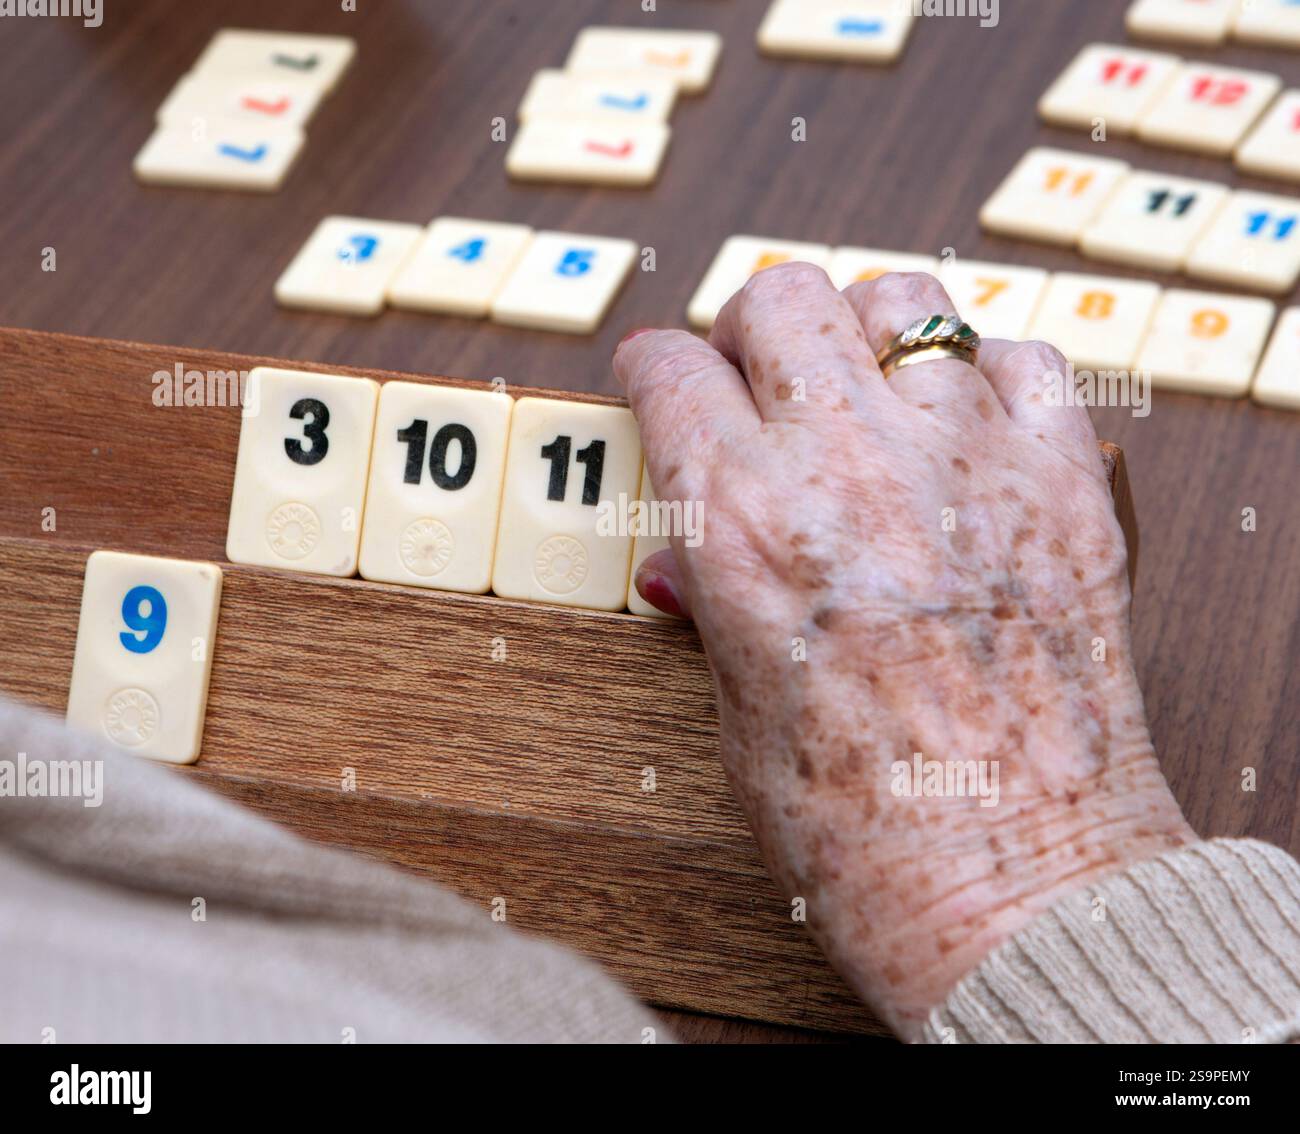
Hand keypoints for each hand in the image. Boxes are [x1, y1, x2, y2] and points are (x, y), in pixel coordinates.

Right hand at [613, 266, 1195, 1036]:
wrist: (1013, 885)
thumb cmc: (866, 830)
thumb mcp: (737, 712)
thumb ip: (716, 601)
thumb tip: (688, 557)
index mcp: (741, 522)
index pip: (668, 368)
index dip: (653, 369)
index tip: (663, 378)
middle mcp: (849, 465)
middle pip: (780, 296)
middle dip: (753, 327)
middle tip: (758, 373)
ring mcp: (966, 459)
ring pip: (902, 300)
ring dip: (867, 333)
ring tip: (865, 388)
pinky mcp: (1064, 480)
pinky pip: (1023, 358)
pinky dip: (987, 375)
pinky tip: (968, 428)